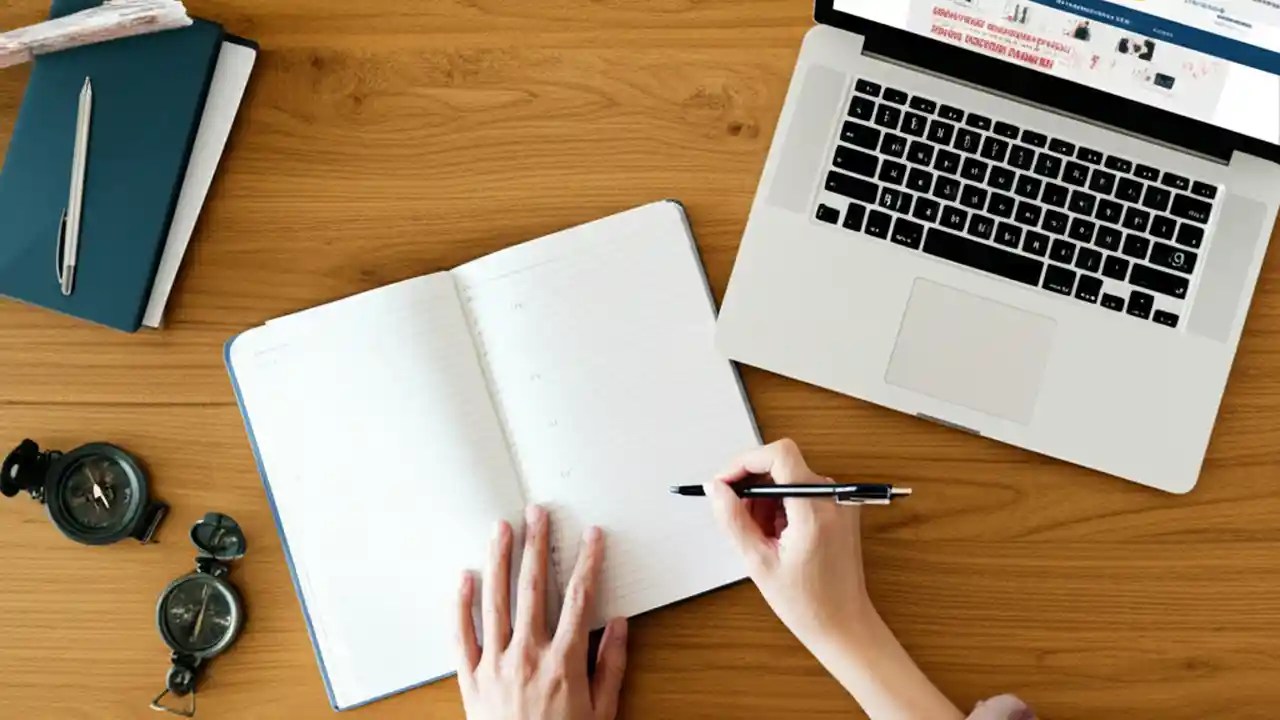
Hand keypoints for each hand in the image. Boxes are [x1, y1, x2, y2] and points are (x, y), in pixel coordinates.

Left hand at [456, 506, 628, 719]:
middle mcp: (527, 656)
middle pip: (533, 588)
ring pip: (495, 600)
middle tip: (539, 514)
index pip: (580, 598)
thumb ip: (612, 665)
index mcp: (564, 662)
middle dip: (537, 546)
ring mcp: (495, 665)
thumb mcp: (602, 711)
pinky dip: (461, 604)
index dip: (588, 562)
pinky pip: (462, 634)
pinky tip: (464, 577)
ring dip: (499, 560)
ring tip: (502, 528)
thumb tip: (621, 625)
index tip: (592, 537)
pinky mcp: (471, 678)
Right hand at [703, 439, 869, 651]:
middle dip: (752, 487)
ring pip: (789, 479)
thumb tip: (715, 489)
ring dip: (765, 500)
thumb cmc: (808, 603)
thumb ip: (733, 519)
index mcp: (815, 510)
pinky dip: (781, 507)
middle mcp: (833, 498)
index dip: (745, 462)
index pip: (779, 455)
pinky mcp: (840, 509)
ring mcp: (840, 502)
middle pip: (782, 466)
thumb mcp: (758, 562)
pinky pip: (802, 492)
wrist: (844, 625)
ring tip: (761, 538)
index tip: (725, 482)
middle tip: (737, 520)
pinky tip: (776, 538)